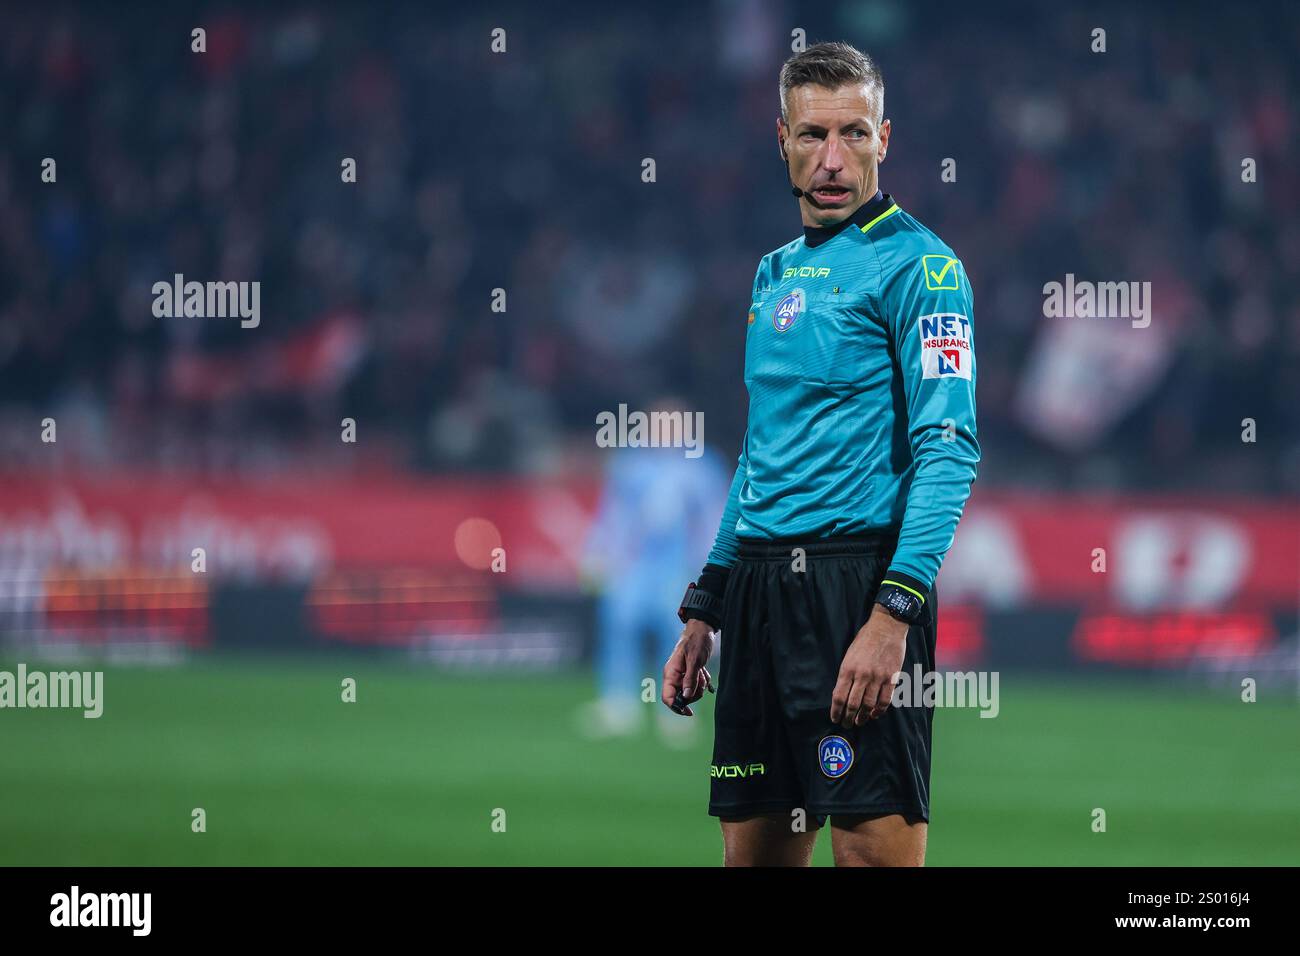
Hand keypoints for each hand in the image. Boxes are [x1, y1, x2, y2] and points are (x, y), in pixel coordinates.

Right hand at [661, 618, 714, 716]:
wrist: (702, 630)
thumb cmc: (696, 642)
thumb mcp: (695, 660)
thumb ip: (690, 678)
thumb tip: (687, 696)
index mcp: (670, 673)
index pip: (667, 697)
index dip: (676, 707)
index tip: (688, 712)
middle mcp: (674, 676)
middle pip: (681, 697)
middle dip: (694, 693)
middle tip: (701, 681)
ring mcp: (681, 675)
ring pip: (690, 692)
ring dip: (699, 686)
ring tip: (703, 673)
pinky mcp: (689, 674)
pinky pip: (695, 686)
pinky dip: (702, 682)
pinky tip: (704, 672)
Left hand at [829, 605, 908, 727]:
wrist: (886, 628)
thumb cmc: (865, 640)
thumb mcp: (849, 655)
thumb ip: (846, 674)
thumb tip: (843, 694)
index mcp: (847, 669)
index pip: (839, 696)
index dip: (836, 711)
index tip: (835, 718)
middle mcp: (861, 675)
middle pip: (853, 704)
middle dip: (848, 717)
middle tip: (847, 724)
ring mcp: (877, 677)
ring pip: (869, 705)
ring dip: (864, 717)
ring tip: (860, 721)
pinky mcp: (891, 678)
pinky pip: (885, 700)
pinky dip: (880, 710)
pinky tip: (875, 714)